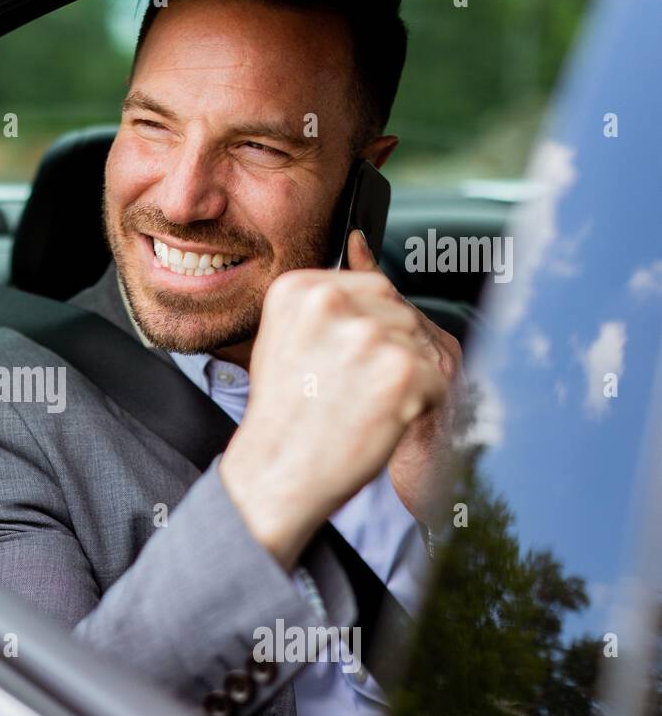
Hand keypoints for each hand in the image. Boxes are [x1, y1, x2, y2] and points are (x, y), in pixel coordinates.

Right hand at [218, 229, 453, 569]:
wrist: (277, 474)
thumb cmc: (284, 413)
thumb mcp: (289, 336)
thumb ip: (327, 293)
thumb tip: (361, 241)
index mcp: (299, 288)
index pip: (373, 288)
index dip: (371, 329)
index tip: (347, 361)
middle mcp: (332, 303)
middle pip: (401, 314)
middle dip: (390, 352)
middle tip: (350, 390)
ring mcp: (369, 335)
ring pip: (420, 347)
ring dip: (404, 380)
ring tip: (358, 406)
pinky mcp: (402, 371)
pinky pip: (437, 380)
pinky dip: (418, 407)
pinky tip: (378, 420)